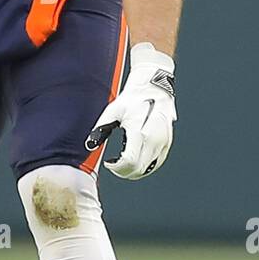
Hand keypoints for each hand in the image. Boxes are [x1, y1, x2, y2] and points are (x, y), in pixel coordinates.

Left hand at [85, 43, 175, 178]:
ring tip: (123, 163)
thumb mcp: (112, 111)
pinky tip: (135, 160)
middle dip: (124, 172)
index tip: (109, 162)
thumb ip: (100, 129)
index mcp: (139, 131)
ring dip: (134, 171)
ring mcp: (163, 142)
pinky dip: (145, 166)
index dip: (117, 168)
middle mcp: (154, 139)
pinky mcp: (167, 142)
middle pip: (139, 169)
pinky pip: (156, 162)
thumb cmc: (133, 98)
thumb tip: (90, 145)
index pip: (129, 162)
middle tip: (114, 165)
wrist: (153, 87)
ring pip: (149, 168)